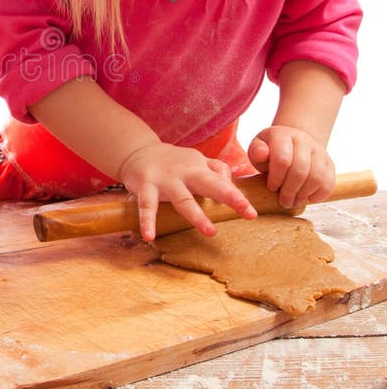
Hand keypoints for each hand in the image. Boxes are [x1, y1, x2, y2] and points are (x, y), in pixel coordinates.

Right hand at [118, 142, 256, 241]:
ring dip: (197, 215)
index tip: (251, 213)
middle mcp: (184, 173)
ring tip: (211, 232)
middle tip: (248, 213)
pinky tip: (149, 237)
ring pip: (182, 199)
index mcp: (199, 168)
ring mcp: (165, 180)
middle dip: (229, 196)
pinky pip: (146, 205)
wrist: (138, 151)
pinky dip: (147, 221)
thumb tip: (233, 186)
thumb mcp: (197, 161)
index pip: (222, 182)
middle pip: (209, 184)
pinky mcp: (145, 186)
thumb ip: (217, 170)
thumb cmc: (173, 161)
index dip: (238, 197)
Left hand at [248, 125, 334, 208]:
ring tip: (294, 202)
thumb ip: (256, 152)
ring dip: (303, 194)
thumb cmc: (271, 150)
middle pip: (300, 170)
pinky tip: (306, 198)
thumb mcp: (257, 149)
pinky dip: (318, 195)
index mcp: (283, 135)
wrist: (293, 144)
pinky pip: (329, 184)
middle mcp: (304, 140)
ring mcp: (319, 151)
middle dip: (290, 191)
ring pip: (316, 177)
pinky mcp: (330, 164)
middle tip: (283, 201)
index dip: (276, 178)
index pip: (282, 159)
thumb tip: (262, 154)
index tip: (271, 187)